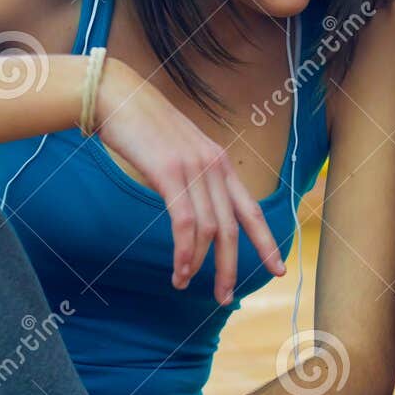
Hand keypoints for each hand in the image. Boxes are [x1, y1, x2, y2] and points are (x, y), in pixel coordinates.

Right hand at [94, 57, 285, 300]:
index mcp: (221, 163)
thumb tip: (195, 209)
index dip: (266, 242)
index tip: (277, 269)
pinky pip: (185, 222)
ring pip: (210, 230)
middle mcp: (215, 166)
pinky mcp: (169, 173)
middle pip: (233, 228)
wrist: (116, 96)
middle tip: (227, 298)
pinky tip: (179, 270)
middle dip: (231, 267)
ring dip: (200, 265)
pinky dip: (184, 251)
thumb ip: (194, 177)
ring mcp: (194, 169)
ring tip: (186, 286)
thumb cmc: (143, 128)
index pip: (252, 210)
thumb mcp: (180, 152)